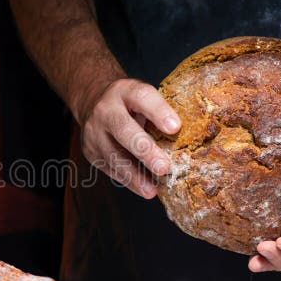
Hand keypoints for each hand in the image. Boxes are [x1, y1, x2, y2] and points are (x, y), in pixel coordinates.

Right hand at [77, 78, 181, 198]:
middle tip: (163, 167)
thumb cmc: (129, 104)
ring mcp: (94, 131)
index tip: (175, 127)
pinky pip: (110, 168)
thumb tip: (190, 137)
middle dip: (144, 150)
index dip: (158, 111)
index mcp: (124, 91)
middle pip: (123, 129)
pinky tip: (143, 188)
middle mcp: (105, 109)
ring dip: (134, 175)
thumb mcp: (142, 98)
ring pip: (113, 155)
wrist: (92, 102)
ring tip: (151, 189)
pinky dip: (128, 180)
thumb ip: (160, 112)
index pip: (141, 97)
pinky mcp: (90, 151)